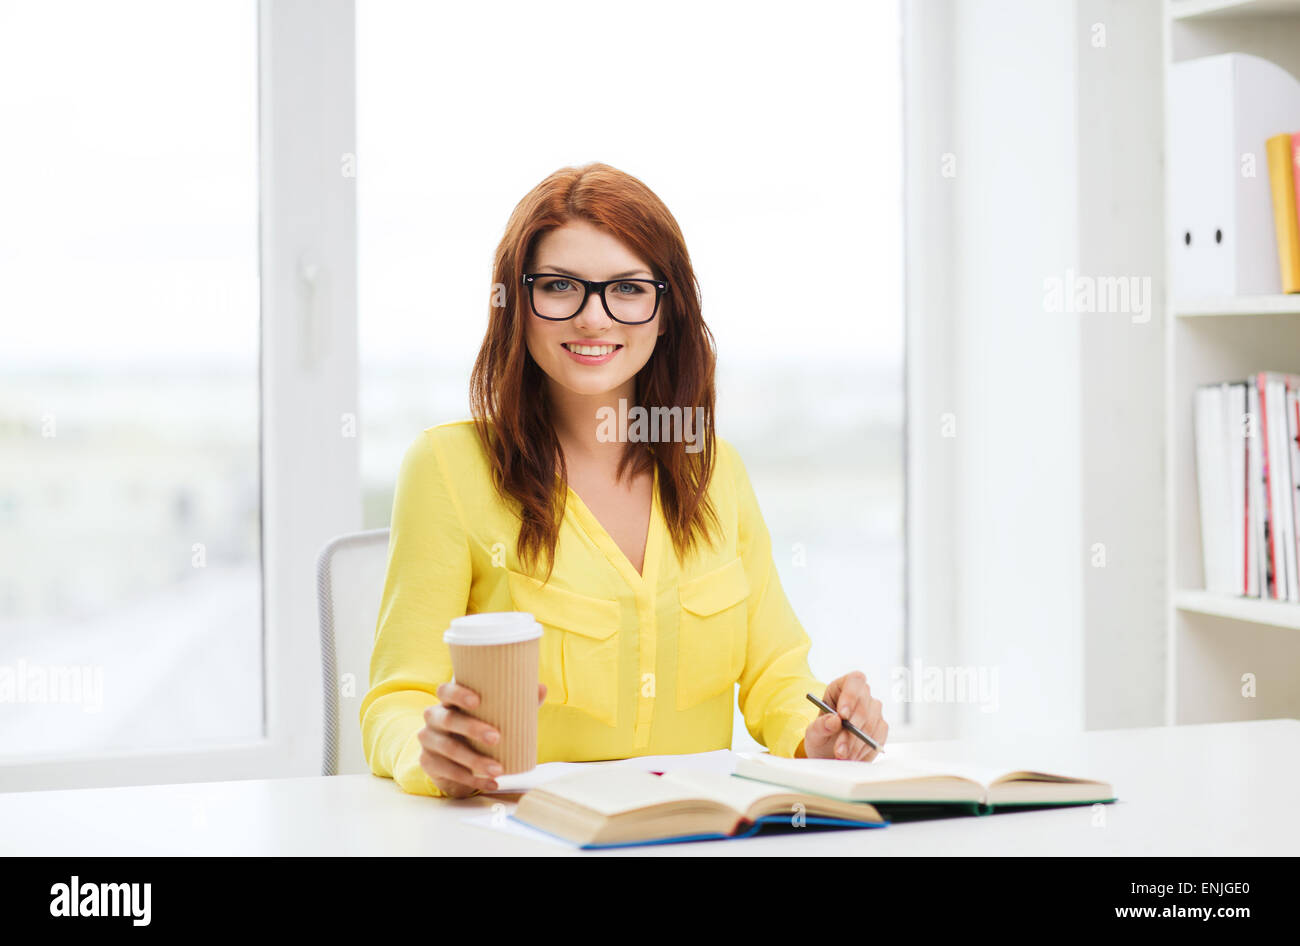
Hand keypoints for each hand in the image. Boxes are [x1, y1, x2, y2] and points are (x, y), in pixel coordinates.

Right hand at [418, 681, 546, 796]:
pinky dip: (473, 780)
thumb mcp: (492, 715)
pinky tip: (490, 783)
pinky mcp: (428, 763)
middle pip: (448, 720)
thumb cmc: (476, 728)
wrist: (453, 759)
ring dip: (475, 760)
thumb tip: (542, 688)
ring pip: (449, 750)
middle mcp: (433, 718)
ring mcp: (428, 741)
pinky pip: (449, 772)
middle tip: (497, 737)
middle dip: (472, 729)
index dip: (458, 694)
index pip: (445, 690)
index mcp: (447, 701)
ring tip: (498, 769)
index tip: (478, 701)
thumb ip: (516, 701)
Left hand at [802, 671, 887, 760]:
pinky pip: (878, 735)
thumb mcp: (813, 733)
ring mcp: (873, 711)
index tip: (843, 715)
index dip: (850, 696)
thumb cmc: (821, 737)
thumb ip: (821, 725)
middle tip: (840, 748)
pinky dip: (865, 748)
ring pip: (872, 723)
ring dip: (856, 743)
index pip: (854, 681)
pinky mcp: (881, 727)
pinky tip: (852, 755)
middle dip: (852, 730)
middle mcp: (860, 696)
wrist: (829, 754)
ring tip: (842, 755)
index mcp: (841, 687)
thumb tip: (834, 720)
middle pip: (864, 705)